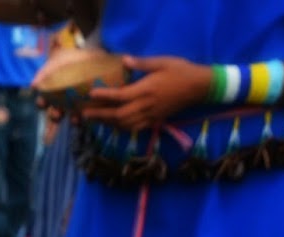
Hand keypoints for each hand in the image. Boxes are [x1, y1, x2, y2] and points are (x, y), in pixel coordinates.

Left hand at [81, 55, 209, 132]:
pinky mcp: (155, 120)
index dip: (104, 96)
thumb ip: (142, 64)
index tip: (90, 94)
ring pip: (125, 124)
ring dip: (108, 123)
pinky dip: (121, 128)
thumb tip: (124, 60)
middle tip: (84, 114)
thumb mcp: (162, 62)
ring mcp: (150, 115)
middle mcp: (146, 105)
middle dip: (100, 115)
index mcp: (146, 90)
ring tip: (94, 120)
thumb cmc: (181, 71)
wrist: (200, 87)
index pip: (120, 96)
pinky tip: (113, 125)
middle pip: (118, 114)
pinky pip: (135, 128)